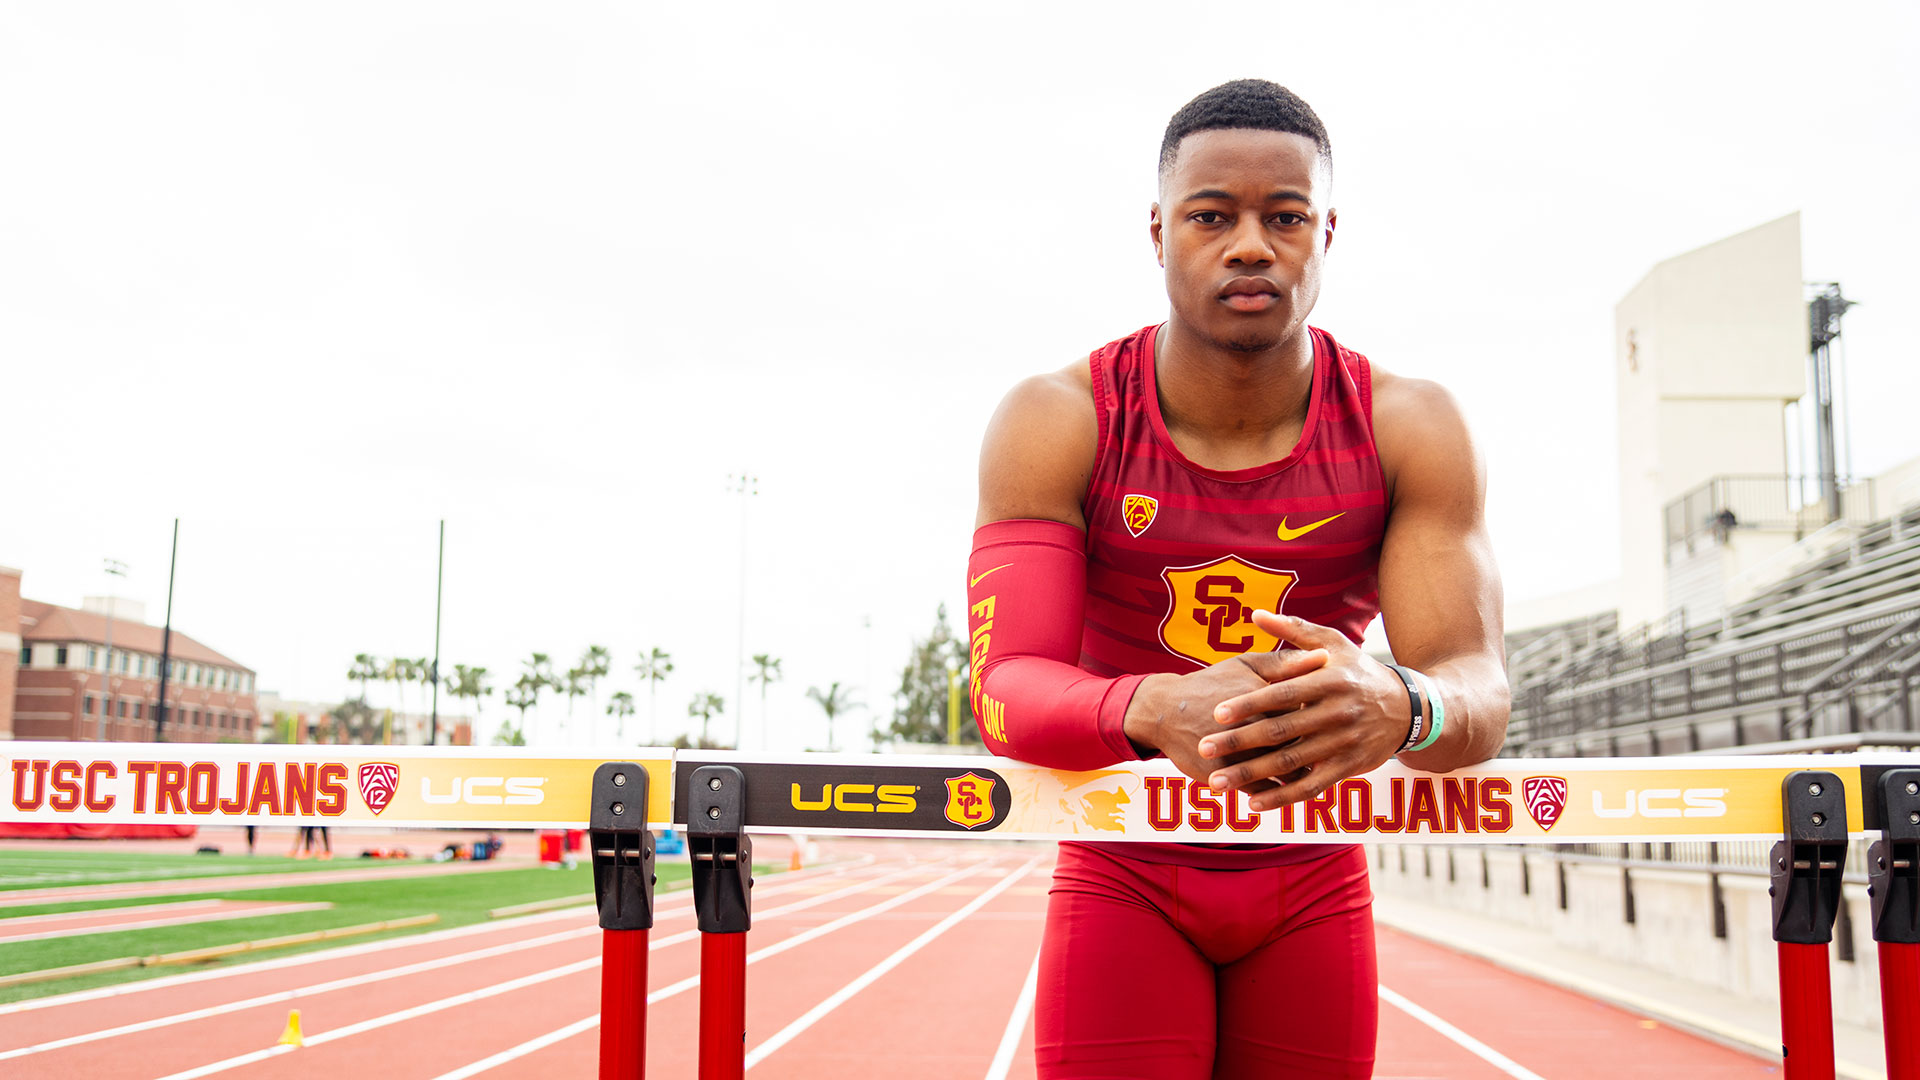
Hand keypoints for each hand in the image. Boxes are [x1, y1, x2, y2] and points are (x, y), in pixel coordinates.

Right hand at [1123, 646, 1329, 788]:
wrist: (1164, 712)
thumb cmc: (1211, 683)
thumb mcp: (1246, 665)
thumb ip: (1286, 661)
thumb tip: (1325, 657)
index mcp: (1261, 697)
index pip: (1307, 707)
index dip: (1326, 712)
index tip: (1341, 714)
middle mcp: (1251, 727)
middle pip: (1299, 740)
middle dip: (1322, 744)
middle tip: (1340, 744)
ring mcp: (1238, 755)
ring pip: (1283, 769)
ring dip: (1306, 771)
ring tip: (1320, 768)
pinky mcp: (1227, 776)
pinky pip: (1263, 789)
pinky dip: (1281, 791)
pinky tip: (1294, 787)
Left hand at [1197, 610, 1409, 810]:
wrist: (1409, 707)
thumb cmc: (1360, 672)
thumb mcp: (1334, 645)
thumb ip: (1294, 631)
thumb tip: (1256, 615)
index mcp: (1328, 680)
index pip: (1282, 694)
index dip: (1249, 704)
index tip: (1217, 713)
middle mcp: (1337, 713)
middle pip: (1281, 731)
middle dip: (1240, 742)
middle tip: (1204, 748)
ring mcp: (1343, 743)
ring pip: (1291, 763)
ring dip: (1252, 775)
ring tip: (1217, 782)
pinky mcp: (1348, 767)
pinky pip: (1312, 786)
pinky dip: (1283, 797)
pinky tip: (1254, 804)